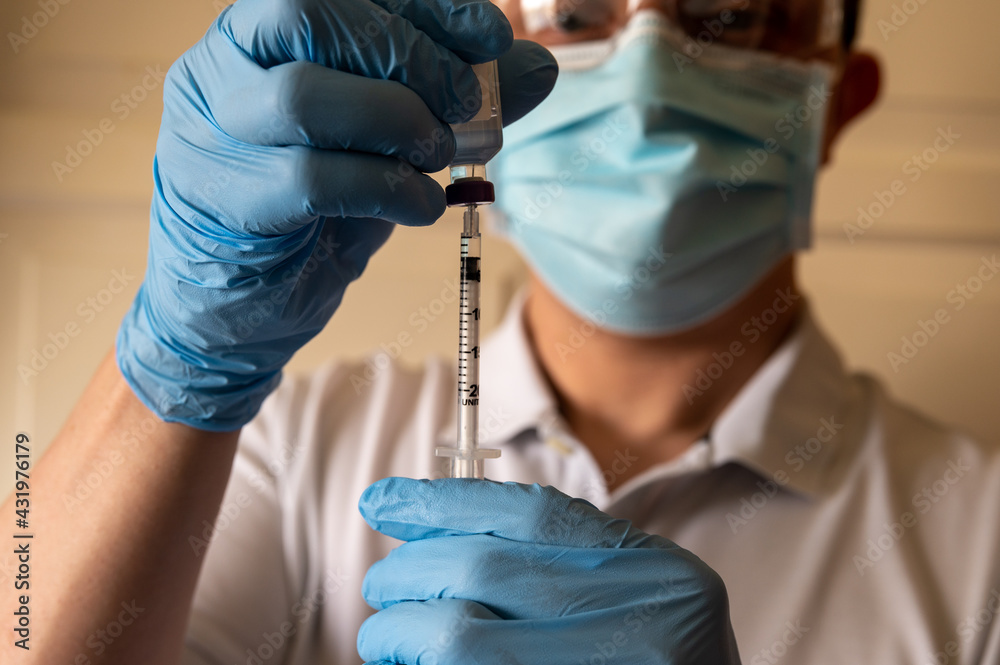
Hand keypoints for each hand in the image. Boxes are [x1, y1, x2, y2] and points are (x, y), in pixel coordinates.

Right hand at [115, 0, 556, 430]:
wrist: (247, 304)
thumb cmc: (318, 211)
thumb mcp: (391, 144)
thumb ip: (453, 100)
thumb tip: (537, 68)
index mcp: (260, 34)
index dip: (424, 5)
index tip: (491, 39)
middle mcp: (222, 68)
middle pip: (307, 15)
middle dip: (409, 54)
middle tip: (464, 103)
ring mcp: (212, 134)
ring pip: (301, 95)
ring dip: (395, 120)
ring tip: (438, 154)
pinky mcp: (226, 201)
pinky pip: (309, 179)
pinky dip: (386, 188)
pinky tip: (422, 205)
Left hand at [358, 478, 740, 663]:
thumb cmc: (660, 663)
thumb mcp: (638, 598)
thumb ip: (563, 561)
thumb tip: (437, 534)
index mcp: (658, 575)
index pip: (530, 514)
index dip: (444, 501)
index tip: (384, 501)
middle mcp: (641, 623)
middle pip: (482, 566)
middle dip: (410, 569)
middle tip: (385, 584)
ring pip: (457, 638)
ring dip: (401, 630)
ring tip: (387, 635)